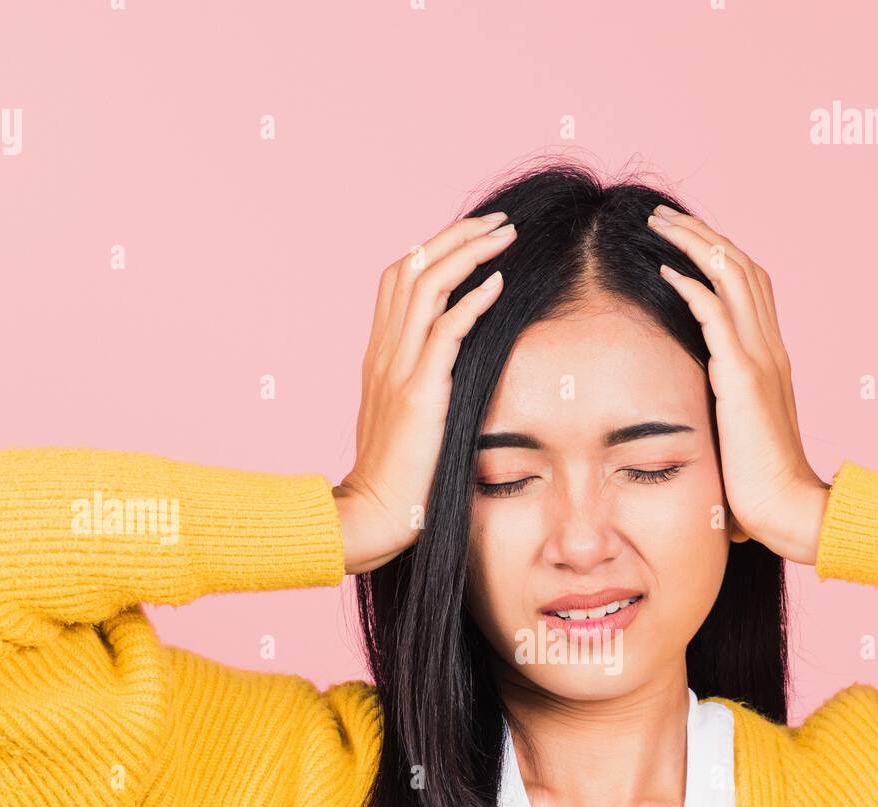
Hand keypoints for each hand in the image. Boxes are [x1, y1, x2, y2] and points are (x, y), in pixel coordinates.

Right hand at [335, 211, 516, 572]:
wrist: (372, 513)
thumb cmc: (395, 477)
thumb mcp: (404, 419)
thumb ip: (420, 385)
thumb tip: (450, 371)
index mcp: (378, 356)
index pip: (400, 281)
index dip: (435, 250)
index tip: (473, 238)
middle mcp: (382, 352)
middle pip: (411, 268)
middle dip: (456, 237)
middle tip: (498, 222)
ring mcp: (397, 370)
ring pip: (427, 287)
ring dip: (468, 254)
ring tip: (505, 237)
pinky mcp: (418, 394)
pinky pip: (444, 332)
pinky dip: (471, 302)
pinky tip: (497, 283)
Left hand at [646, 204, 828, 564]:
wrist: (788, 508)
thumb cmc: (760, 489)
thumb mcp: (740, 439)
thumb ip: (724, 418)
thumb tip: (702, 430)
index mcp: (771, 361)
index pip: (750, 288)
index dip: (719, 258)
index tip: (685, 242)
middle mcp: (770, 350)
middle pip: (741, 269)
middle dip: (701, 236)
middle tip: (663, 218)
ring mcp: (760, 360)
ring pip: (730, 278)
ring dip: (693, 245)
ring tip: (658, 225)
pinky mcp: (743, 378)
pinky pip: (717, 315)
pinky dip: (692, 286)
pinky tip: (666, 268)